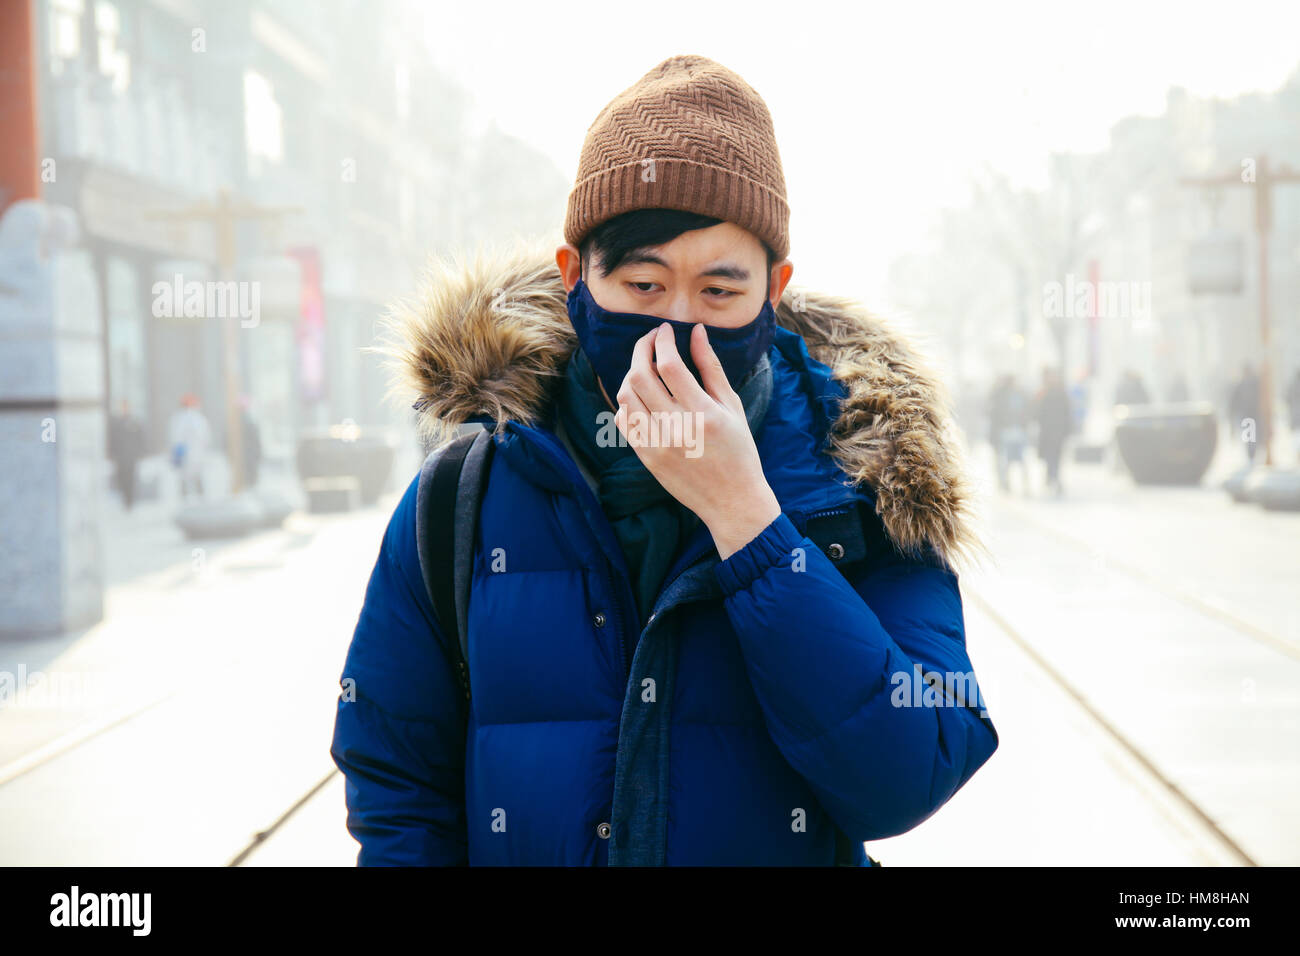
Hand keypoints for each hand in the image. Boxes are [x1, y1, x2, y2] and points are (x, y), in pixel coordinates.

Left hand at [613, 322, 780, 559]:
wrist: (731, 500)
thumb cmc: (739, 451)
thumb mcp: (732, 407)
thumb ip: (711, 368)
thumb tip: (697, 332)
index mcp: (703, 413)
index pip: (670, 366)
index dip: (662, 341)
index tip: (665, 330)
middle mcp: (676, 428)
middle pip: (641, 376)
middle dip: (641, 348)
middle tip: (650, 339)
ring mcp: (657, 445)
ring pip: (627, 396)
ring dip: (632, 373)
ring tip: (646, 366)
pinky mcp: (646, 457)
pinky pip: (625, 421)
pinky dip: (627, 401)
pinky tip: (641, 394)